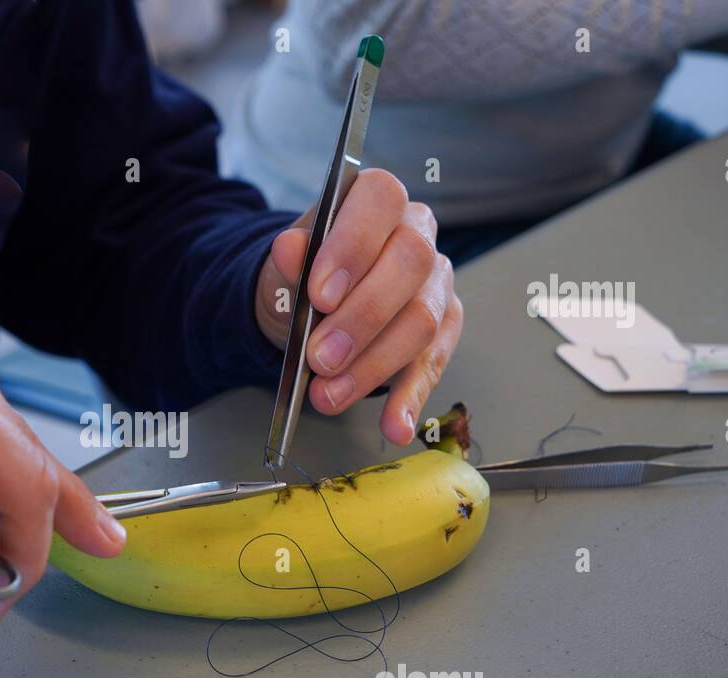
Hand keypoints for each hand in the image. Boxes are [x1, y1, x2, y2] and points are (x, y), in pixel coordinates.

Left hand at [255, 169, 463, 444]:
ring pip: (422, 321)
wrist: (307, 306)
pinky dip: (411, 399)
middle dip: (362, 318)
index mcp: (377, 201)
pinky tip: (395, 426)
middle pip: (410, 264)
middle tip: (319, 358)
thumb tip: (290, 249)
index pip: (381, 201)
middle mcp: (418, 234)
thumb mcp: (282, 266)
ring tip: (327, 395)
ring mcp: (436, 283)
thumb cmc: (302, 277)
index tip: (319, 295)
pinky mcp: (445, 329)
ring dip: (373, 366)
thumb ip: (287, 259)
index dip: (354, 246)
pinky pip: (433, 364)